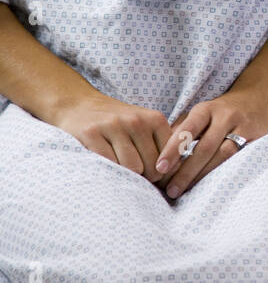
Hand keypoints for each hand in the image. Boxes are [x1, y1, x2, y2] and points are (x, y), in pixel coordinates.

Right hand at [49, 92, 174, 176]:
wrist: (78, 105)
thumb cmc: (117, 124)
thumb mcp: (144, 127)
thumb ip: (161, 147)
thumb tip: (174, 176)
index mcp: (154, 119)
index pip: (168, 159)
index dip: (160, 173)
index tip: (150, 173)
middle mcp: (136, 121)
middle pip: (151, 167)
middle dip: (143, 177)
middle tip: (131, 172)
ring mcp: (113, 126)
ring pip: (132, 168)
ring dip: (125, 175)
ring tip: (117, 167)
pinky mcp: (91, 134)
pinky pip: (108, 164)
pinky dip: (107, 170)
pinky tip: (103, 164)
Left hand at [150, 87, 267, 198]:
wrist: (261, 97)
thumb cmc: (223, 111)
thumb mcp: (202, 113)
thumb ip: (182, 131)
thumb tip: (157, 153)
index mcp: (207, 109)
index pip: (187, 130)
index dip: (173, 149)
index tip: (159, 167)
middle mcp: (225, 117)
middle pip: (204, 147)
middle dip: (186, 171)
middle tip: (171, 190)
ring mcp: (244, 128)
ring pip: (223, 155)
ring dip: (204, 175)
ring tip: (188, 191)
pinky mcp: (258, 139)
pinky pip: (240, 160)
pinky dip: (225, 174)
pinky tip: (213, 186)